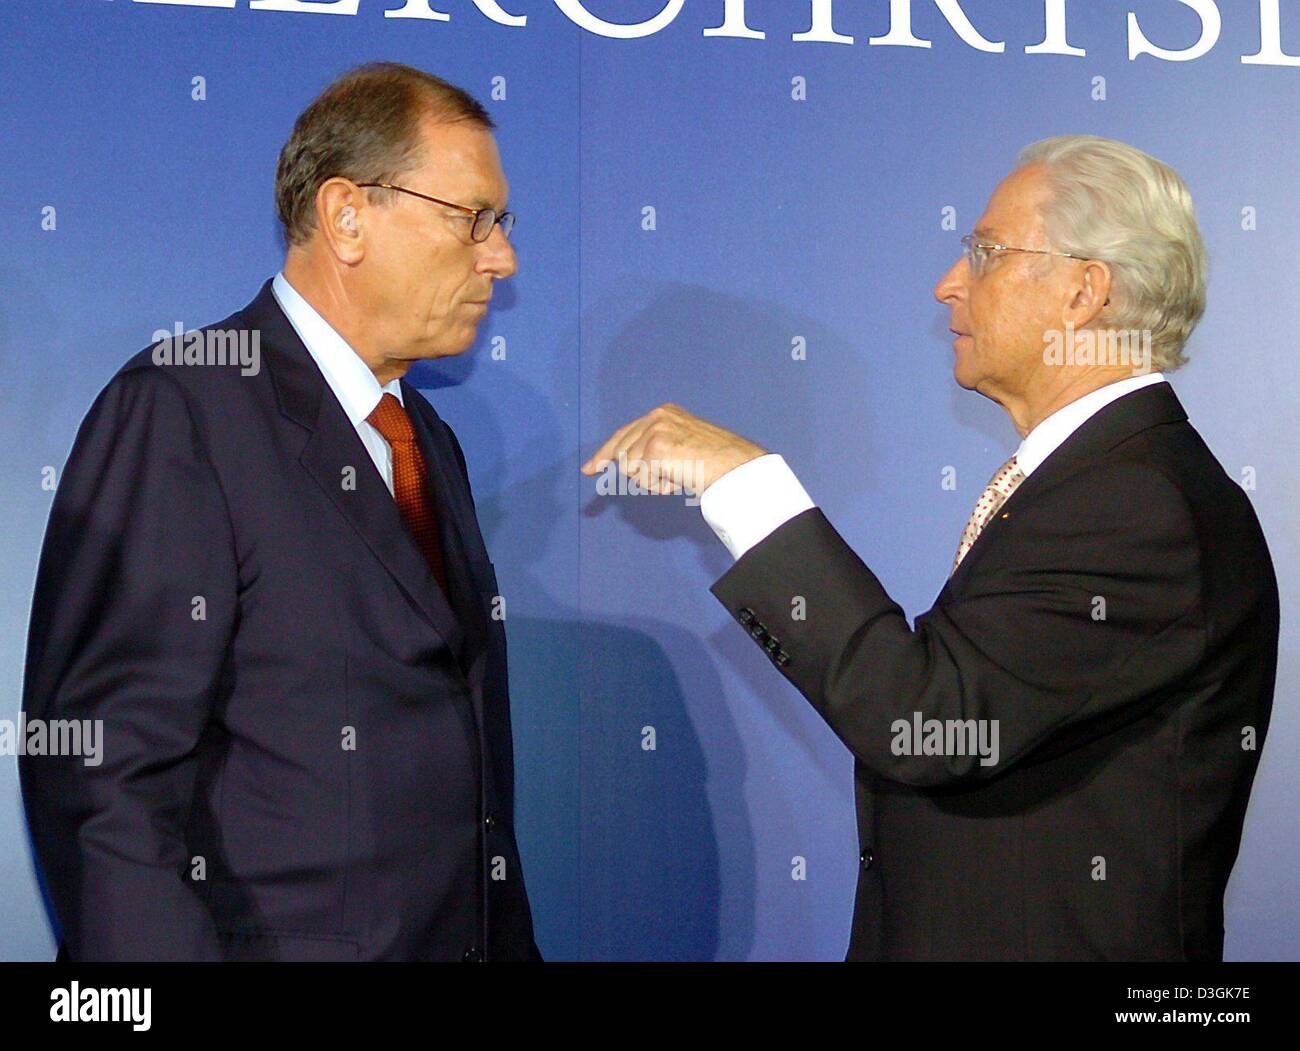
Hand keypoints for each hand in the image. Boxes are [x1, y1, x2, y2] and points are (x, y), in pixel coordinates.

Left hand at [580, 403, 766, 495]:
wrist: (735, 466)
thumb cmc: (716, 462)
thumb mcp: (682, 446)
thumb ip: (656, 450)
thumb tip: (629, 466)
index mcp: (664, 413)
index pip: (625, 433)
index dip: (605, 453)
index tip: (590, 468)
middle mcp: (657, 417)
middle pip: (622, 452)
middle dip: (636, 473)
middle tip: (668, 476)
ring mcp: (655, 431)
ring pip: (631, 469)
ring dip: (653, 480)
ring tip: (680, 474)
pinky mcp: (655, 448)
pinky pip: (641, 479)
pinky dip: (658, 486)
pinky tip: (678, 479)